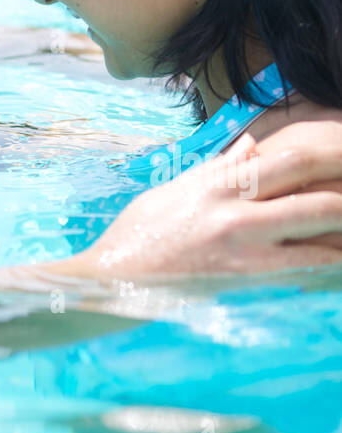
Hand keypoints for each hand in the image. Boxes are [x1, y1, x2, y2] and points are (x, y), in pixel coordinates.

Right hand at [84, 127, 341, 278]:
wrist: (114, 281)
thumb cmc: (139, 234)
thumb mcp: (176, 189)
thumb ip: (220, 168)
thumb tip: (253, 145)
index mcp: (218, 183)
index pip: (288, 161)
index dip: (326, 160)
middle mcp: (235, 214)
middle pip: (313, 201)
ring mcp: (244, 253)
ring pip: (316, 242)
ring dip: (339, 238)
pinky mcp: (244, 287)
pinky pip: (300, 277)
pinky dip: (324, 270)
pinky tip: (334, 265)